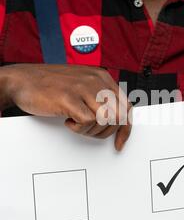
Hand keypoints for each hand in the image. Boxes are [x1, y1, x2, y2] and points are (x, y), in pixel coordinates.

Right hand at [0, 64, 131, 150]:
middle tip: (89, 131)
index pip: (126, 107)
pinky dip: (78, 128)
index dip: (124, 129)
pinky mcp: (69, 98)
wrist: (22, 80)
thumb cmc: (50, 85)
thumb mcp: (82, 85)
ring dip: (91, 130)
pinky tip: (67, 121)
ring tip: (77, 125)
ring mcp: (83, 88)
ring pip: (105, 120)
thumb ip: (100, 97)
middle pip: (118, 116)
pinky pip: (88, 122)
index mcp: (102, 77)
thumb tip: (117, 119)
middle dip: (106, 132)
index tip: (119, 142)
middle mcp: (95, 80)